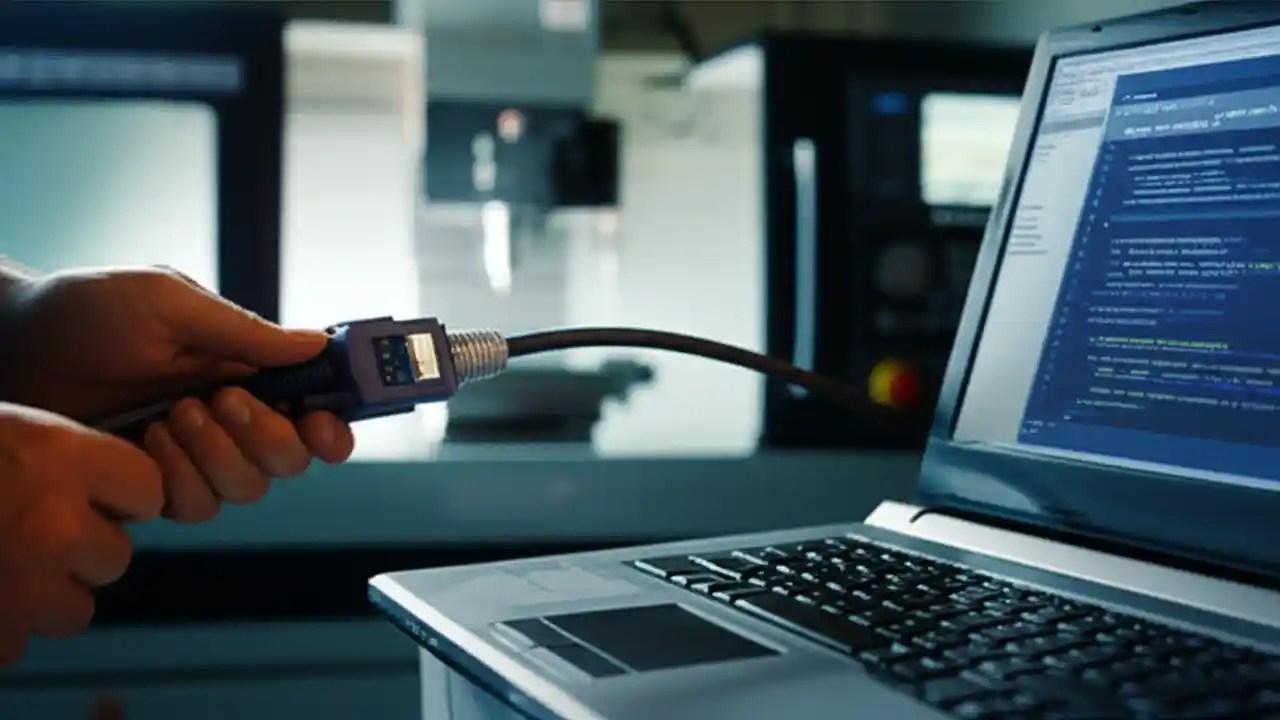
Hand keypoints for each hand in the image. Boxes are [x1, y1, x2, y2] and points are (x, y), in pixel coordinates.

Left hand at [0, 267, 354, 522]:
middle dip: (266, 437)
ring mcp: (194, 455)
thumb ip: (245, 331)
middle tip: (222, 400)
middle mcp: (231, 419)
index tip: (325, 423)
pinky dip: (177, 476)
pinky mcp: (155, 485)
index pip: (317, 409)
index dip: (336, 425)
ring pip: (248, 489)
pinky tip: (146, 441)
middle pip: (292, 460)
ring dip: (216, 455)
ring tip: (171, 415)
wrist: (14, 344)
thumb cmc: (88, 310)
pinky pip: (196, 507)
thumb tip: (316, 344)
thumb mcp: (171, 303)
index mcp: (248, 370)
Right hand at [0, 404, 163, 666]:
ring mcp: (24, 585)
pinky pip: (16, 644)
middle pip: (114, 557)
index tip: (98, 495)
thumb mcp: (7, 433)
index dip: (123, 496)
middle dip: (80, 551)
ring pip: (74, 609)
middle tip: (25, 531)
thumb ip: (66, 465)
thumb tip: (116, 501)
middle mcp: (55, 524)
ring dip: (43, 596)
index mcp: (61, 459)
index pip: (149, 490)